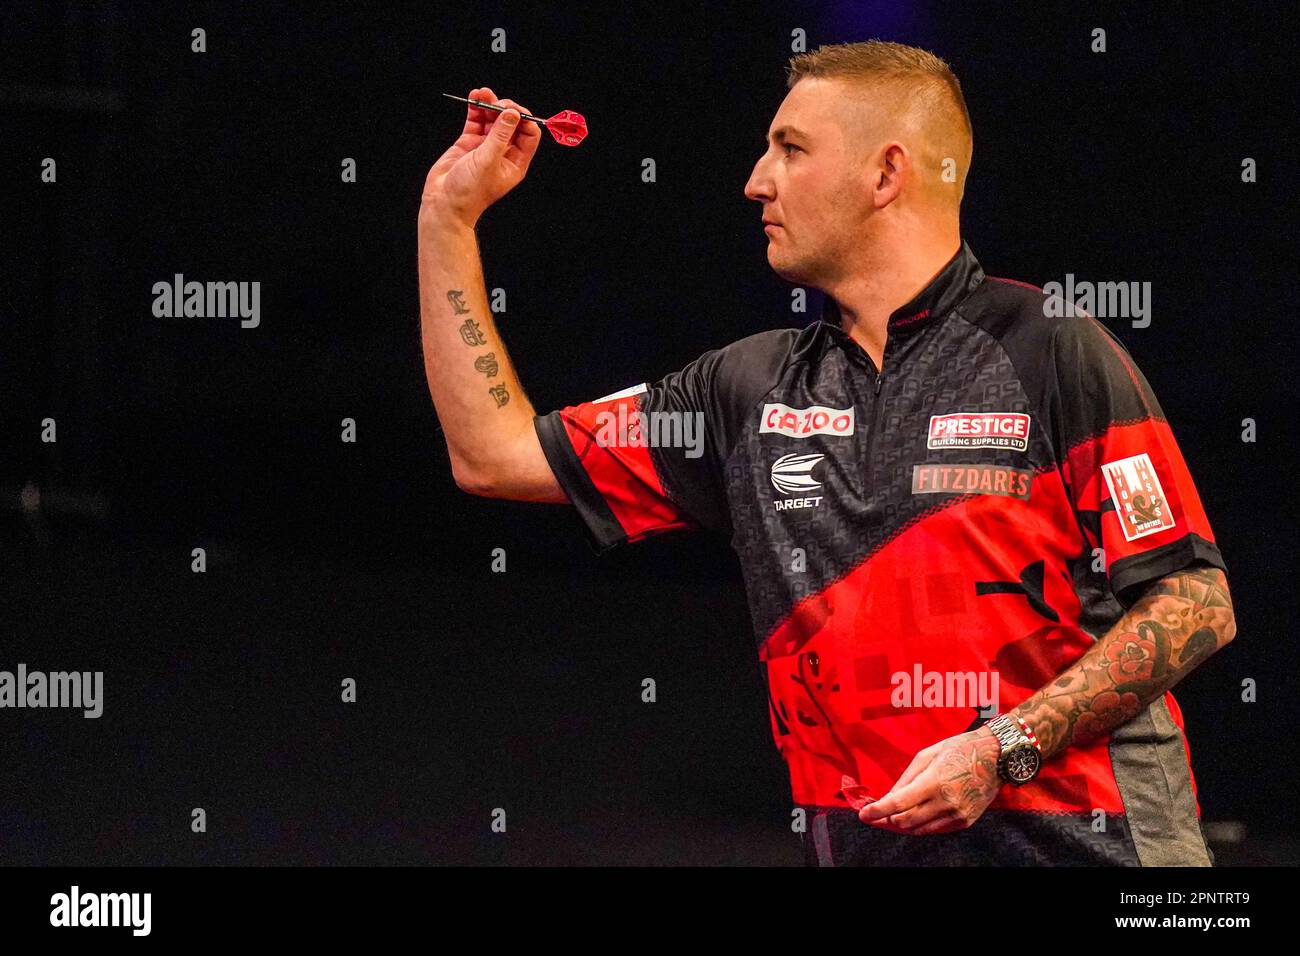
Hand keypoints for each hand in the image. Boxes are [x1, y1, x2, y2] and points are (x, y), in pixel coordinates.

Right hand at [420, 86, 541, 228]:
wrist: (444, 201)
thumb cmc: (469, 191)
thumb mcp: (488, 161)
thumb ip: (500, 135)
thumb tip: (512, 113)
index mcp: (515, 162)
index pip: (528, 135)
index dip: (524, 119)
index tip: (514, 110)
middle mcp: (502, 153)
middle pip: (511, 124)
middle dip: (505, 109)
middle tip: (497, 102)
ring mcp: (485, 146)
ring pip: (492, 119)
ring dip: (489, 104)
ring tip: (483, 92)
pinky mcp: (469, 142)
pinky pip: (476, 120)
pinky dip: (475, 108)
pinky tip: (474, 96)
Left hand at [858, 727, 1002, 834]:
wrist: (996, 758)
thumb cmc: (959, 749)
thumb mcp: (927, 755)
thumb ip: (906, 779)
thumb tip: (887, 798)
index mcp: (934, 782)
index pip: (898, 804)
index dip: (877, 811)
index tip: (862, 814)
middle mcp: (946, 802)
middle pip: (905, 821)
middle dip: (884, 821)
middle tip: (872, 817)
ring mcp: (957, 815)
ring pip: (918, 829)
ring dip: (899, 825)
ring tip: (886, 819)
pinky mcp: (964, 822)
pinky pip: (934, 830)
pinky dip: (919, 826)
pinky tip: (910, 818)